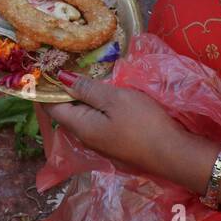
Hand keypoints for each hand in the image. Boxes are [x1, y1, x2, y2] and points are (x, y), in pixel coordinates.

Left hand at [45, 72, 189, 178]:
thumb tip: (62, 79)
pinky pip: (98, 123)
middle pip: (67, 113)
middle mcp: (86, 139)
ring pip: (84, 118)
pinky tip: (106, 97)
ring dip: (83, 99)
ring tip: (88, 77)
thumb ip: (87, 89)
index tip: (48, 69)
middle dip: (65, 91)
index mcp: (80, 127)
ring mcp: (101, 145)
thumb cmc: (142, 123)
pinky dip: (96, 108)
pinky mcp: (116, 146)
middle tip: (69, 66)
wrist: (172, 154)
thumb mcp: (114, 99)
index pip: (52, 107)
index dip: (47, 89)